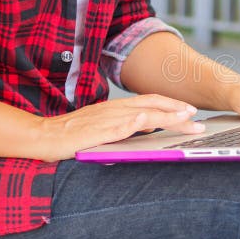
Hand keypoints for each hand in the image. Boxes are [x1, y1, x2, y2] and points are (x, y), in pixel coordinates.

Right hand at [34, 93, 205, 161]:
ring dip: (167, 116)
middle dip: (177, 110)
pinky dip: (134, 122)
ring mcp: (106, 119)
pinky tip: (146, 120)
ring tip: (186, 118)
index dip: (171, 104)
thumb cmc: (72, 134)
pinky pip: (118, 126)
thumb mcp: (104, 128)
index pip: (150, 102)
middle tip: (197, 117)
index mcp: (117, 108)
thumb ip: (125, 126)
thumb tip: (147, 126)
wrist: (43, 136)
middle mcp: (115, 110)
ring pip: (143, 114)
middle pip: (153, 106)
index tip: (190, 110)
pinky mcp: (96, 132)